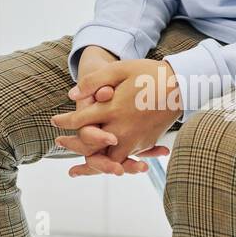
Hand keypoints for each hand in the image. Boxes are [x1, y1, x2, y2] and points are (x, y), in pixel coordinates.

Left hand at [52, 55, 179, 176]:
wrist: (181, 85)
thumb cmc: (148, 73)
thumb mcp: (119, 69)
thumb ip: (94, 81)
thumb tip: (71, 95)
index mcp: (113, 109)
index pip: (81, 120)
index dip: (65, 122)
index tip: (54, 121)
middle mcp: (122, 128)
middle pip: (91, 146)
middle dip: (73, 145)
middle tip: (59, 141)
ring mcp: (134, 139)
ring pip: (108, 159)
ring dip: (92, 163)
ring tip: (75, 168)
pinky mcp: (144, 143)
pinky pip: (124, 158)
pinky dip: (112, 164)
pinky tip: (104, 164)